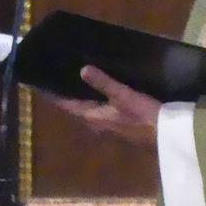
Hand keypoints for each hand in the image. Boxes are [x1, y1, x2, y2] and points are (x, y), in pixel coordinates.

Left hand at [47, 65, 161, 146]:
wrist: (167, 136)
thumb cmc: (144, 116)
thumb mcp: (124, 96)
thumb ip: (103, 82)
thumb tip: (82, 69)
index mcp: (92, 116)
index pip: (65, 104)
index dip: (51, 94)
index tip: (37, 83)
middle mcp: (96, 122)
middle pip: (74, 105)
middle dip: (63, 91)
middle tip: (54, 73)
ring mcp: (107, 124)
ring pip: (86, 106)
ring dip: (78, 93)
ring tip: (71, 74)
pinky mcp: (118, 123)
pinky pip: (99, 107)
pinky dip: (93, 96)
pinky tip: (97, 85)